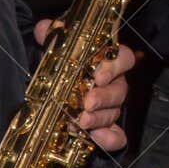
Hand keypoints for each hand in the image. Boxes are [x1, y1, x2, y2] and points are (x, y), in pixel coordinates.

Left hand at [33, 19, 135, 150]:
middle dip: (103, 98)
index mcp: (107, 62)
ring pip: (113, 113)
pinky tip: (96, 139)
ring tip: (81, 122)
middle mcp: (112, 84)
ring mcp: (110, 107)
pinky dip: (109, 140)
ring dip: (98, 119)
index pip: (123, 59)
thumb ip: (53, 37)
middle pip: (119, 90)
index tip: (97, 74)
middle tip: (86, 104)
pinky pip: (115, 136)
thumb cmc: (61, 65)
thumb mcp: (57, 48)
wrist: (52, 86)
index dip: (114, 67)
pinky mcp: (104, 128)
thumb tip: (45, 28)